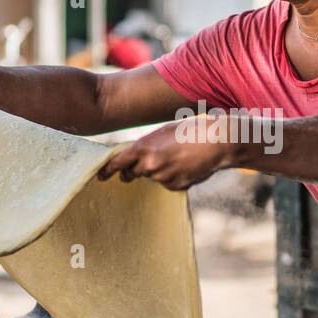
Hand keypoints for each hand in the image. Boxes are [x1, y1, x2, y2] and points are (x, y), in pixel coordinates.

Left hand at [97, 116, 235, 190]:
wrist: (216, 142)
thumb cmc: (190, 130)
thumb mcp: (163, 133)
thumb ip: (146, 146)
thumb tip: (135, 157)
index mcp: (142, 148)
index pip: (117, 163)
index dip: (107, 170)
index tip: (101, 176)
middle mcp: (149, 165)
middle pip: (133, 173)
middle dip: (133, 171)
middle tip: (144, 164)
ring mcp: (162, 177)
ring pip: (152, 177)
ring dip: (158, 170)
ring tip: (177, 156)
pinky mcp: (176, 186)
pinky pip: (168, 183)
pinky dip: (173, 177)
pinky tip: (186, 165)